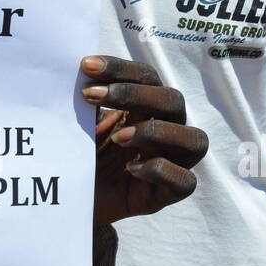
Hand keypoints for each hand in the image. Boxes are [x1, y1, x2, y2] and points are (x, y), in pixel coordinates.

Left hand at [84, 55, 206, 223]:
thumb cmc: (80, 154)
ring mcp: (170, 163)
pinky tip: (131, 169)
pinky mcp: (166, 194)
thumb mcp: (80, 122)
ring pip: (195, 140)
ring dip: (156, 132)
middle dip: (134, 94)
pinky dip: (160, 171)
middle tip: (91, 96)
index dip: (120, 68)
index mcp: (146, 108)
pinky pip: (185, 182)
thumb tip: (75, 69)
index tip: (85, 66)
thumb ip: (86, 98)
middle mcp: (165, 130)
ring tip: (117, 138)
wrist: (70, 199)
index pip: (148, 77)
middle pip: (174, 101)